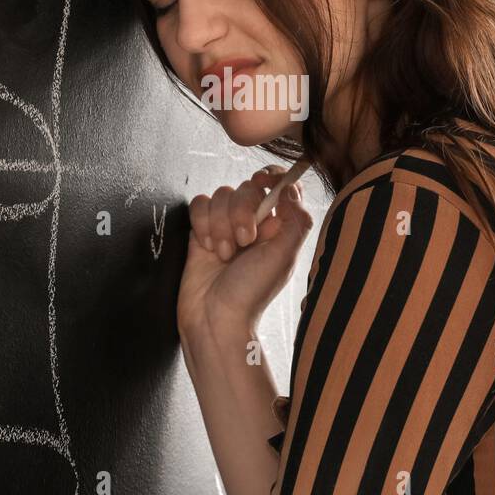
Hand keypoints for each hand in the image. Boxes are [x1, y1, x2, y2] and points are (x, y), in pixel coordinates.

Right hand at [178, 165, 313, 335]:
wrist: (214, 318)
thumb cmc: (252, 293)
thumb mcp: (283, 257)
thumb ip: (295, 220)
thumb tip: (291, 187)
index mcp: (279, 226)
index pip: (280, 185)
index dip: (272, 176)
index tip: (264, 181)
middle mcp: (254, 222)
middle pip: (247, 187)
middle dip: (242, 211)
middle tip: (244, 242)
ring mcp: (226, 225)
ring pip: (221, 195)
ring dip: (220, 223)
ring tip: (224, 254)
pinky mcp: (201, 230)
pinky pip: (199, 205)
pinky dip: (202, 223)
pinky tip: (206, 246)